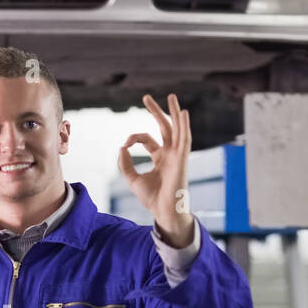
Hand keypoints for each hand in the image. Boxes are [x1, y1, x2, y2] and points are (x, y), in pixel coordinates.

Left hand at [117, 92, 193, 246]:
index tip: (125, 145)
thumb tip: (121, 148)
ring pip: (177, 129)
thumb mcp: (132, 179)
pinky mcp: (182, 159)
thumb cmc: (151, 199)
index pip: (147, 139)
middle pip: (164, 127)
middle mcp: (170, 153)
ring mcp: (177, 155)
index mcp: (160, 158)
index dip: (134, 138)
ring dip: (174, 112)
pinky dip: (185, 126)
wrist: (163, 211)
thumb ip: (125, 164)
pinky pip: (185, 139)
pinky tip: (183, 112)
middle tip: (145, 97)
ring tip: (171, 96)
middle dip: (156, 112)